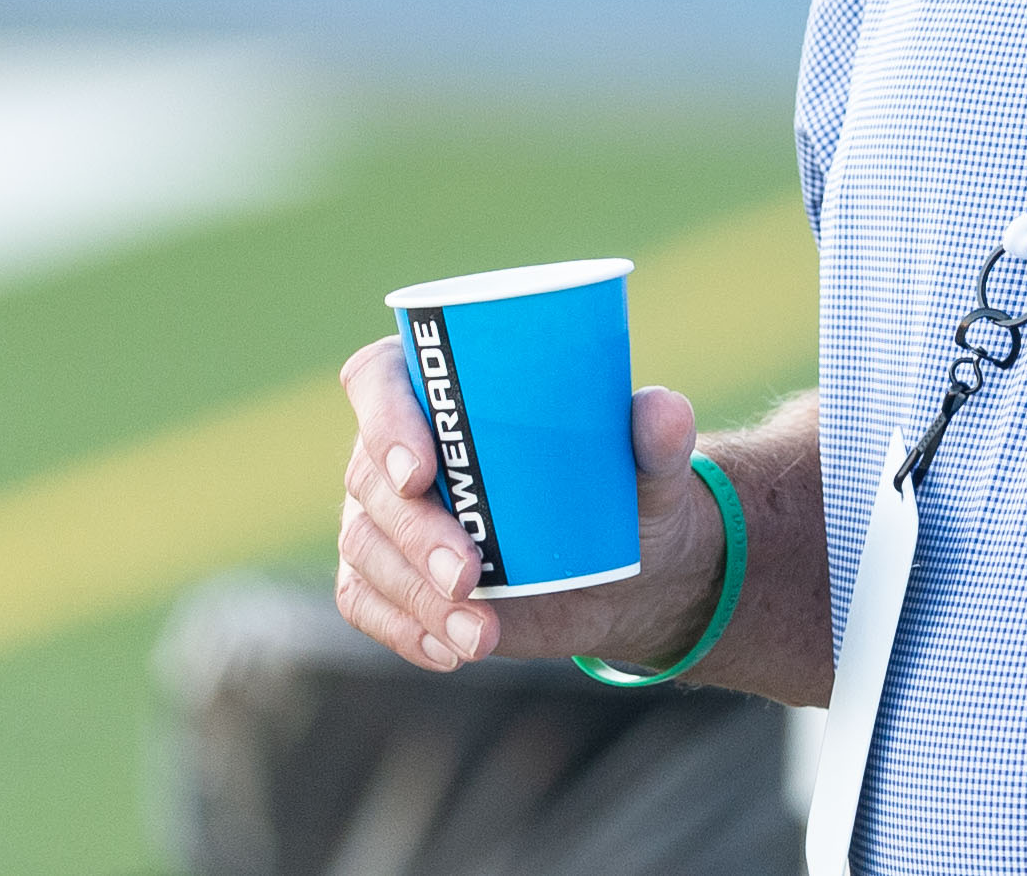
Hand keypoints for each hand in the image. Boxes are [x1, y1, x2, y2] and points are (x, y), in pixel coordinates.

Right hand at [334, 335, 721, 670]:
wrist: (622, 569)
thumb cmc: (626, 489)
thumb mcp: (652, 467)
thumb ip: (660, 436)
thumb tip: (663, 411)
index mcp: (444, 386)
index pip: (380, 378)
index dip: (385, 419)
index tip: (423, 471)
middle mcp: (400, 443)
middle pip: (369, 476)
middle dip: (414, 532)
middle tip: (468, 574)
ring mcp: (384, 512)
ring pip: (365, 546)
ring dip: (414, 594)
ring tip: (482, 633)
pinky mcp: (387, 573)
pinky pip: (363, 600)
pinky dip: (402, 628)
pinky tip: (450, 648)